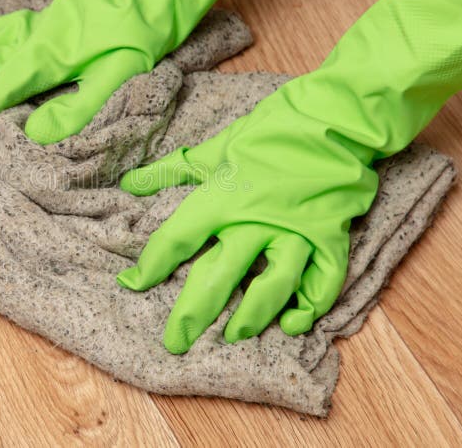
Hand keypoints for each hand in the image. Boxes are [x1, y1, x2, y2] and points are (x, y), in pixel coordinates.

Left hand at [117, 89, 377, 353]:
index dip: (151, 265)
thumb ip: (170, 170)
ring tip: (233, 335)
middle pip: (218, 277)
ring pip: (271, 288)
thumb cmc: (267, 133)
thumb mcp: (213, 149)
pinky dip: (309, 308)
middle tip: (175, 342)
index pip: (177, 239)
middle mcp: (254, 221)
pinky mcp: (330, 239)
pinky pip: (322, 283)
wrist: (331, 118)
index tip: (132, 284)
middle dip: (193, 314)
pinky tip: (293, 324)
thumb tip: (129, 184)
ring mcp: (295, 233)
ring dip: (251, 317)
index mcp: (222, 197)